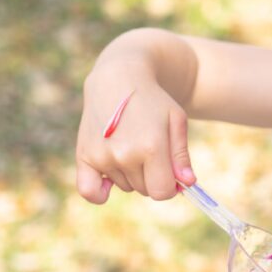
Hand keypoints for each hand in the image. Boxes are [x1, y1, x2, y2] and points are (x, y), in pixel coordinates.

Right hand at [76, 53, 194, 203]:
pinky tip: (107, 182)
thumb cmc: (153, 102)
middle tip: (147, 149)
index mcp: (151, 147)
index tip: (169, 172)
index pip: (163, 192)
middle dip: (151, 176)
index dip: (170, 185)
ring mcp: (102, 156)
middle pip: (145, 190)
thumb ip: (182, 156)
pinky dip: (99, 193)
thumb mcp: (176, 122)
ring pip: (125, 187)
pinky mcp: (84, 155)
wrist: (119, 78)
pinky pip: (89, 191)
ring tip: (129, 144)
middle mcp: (125, 154)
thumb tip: (187, 183)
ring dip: (131, 174)